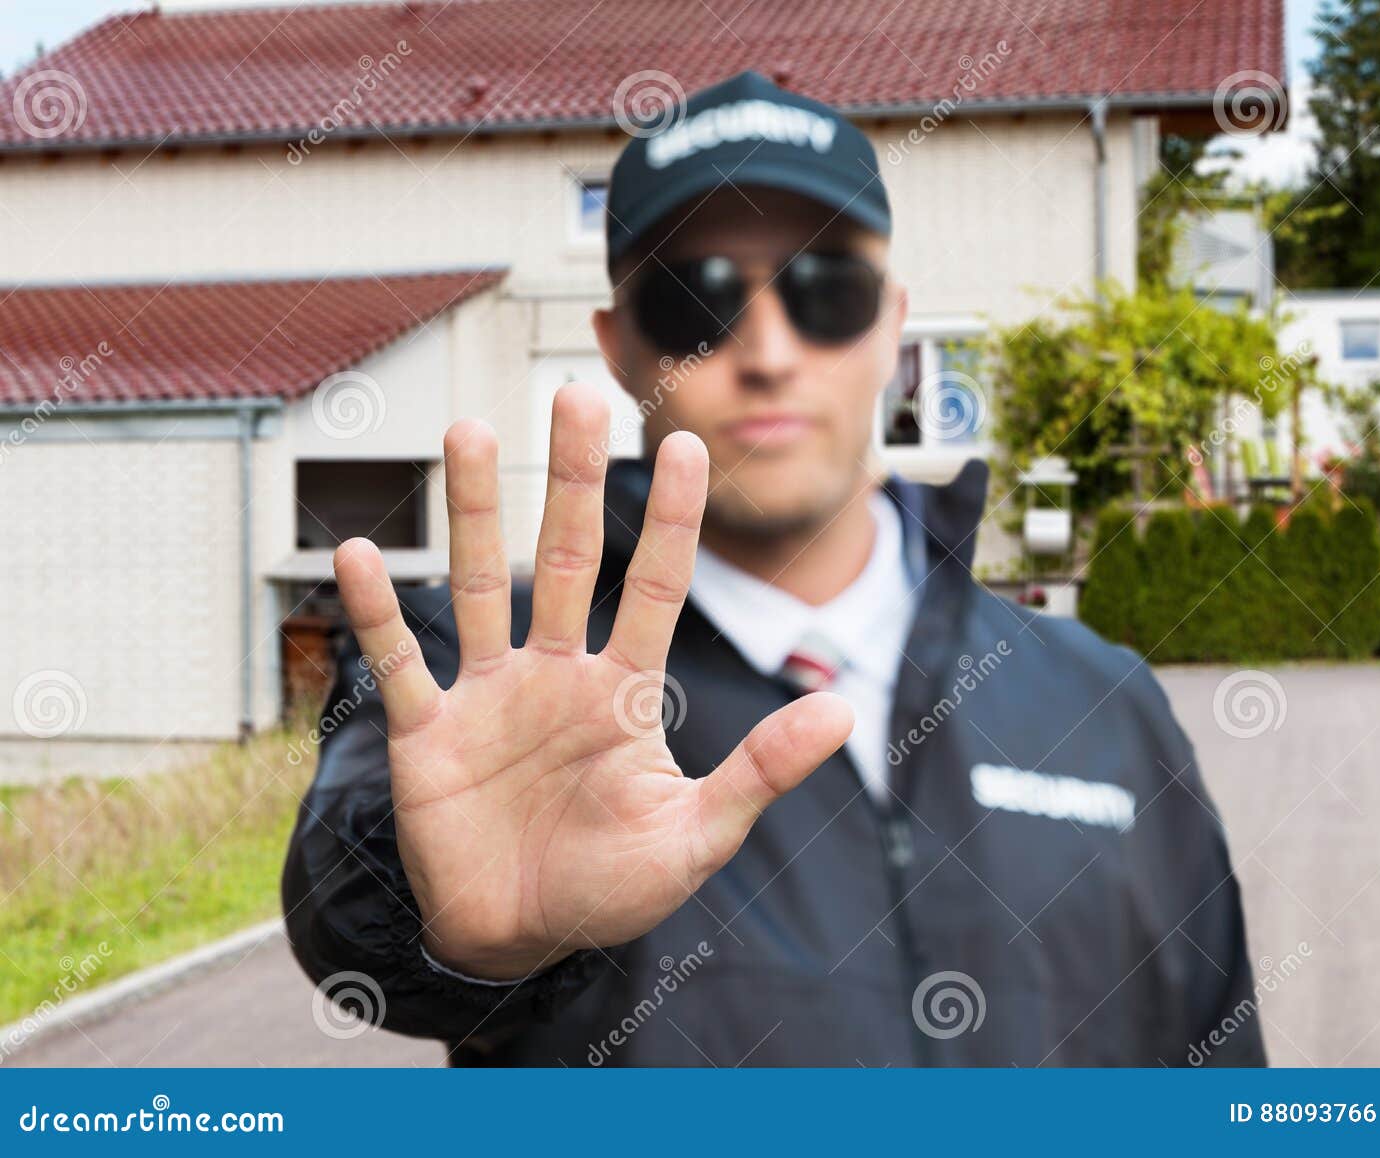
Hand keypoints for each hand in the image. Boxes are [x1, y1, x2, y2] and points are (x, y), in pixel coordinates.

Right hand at [332, 385, 852, 979]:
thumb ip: (760, 771)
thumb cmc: (609, 888)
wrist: (517, 943)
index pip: (656, 587)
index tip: (688, 445)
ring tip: (470, 431)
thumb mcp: (695, 835)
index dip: (674, 520)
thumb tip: (842, 711)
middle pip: (567, 557)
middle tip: (573, 396)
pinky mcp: (427, 733)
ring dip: (475, 512)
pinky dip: (378, 613)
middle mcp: (557, 673)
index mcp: (624, 692)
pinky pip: (398, 661)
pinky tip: (355, 552)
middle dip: (571, 480)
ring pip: (479, 584)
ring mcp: (489, 695)